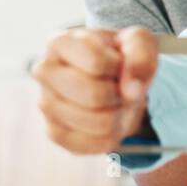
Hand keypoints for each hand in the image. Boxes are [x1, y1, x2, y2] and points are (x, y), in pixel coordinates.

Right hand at [31, 26, 158, 153]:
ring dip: (120, 115)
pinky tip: (110, 120)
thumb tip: (132, 85)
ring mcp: (46, 104)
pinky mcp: (55, 132)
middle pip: (95, 95)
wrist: (115, 81)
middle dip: (120, 95)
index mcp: (60, 43)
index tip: (120, 63)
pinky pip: (95, 144)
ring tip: (116, 102)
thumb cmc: (123, 56)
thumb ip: (141, 53)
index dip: (121, 66)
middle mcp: (45, 72)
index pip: (97, 62)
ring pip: (98, 123)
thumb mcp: (140, 42)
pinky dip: (114, 135)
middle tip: (121, 88)